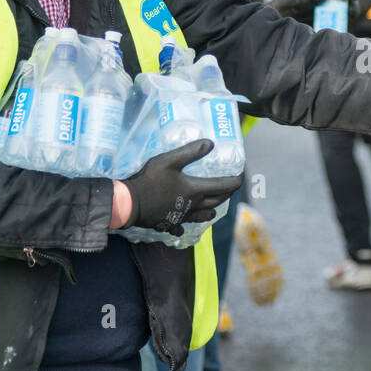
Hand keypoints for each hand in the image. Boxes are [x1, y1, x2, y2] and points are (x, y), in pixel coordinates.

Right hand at [120, 140, 244, 232]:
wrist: (129, 204)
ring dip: (211, 209)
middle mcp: (193, 206)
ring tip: (214, 206)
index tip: (241, 175)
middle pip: (216, 201)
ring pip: (203, 216)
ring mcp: (181, 217)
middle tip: (230, 187)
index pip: (223, 186)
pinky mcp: (169, 224)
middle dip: (227, 194)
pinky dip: (186, 224)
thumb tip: (211, 144)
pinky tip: (184, 224)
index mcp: (195, 190)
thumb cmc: (149, 180)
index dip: (235, 180)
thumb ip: (190, 151)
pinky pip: (182, 226)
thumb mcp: (169, 160)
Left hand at [267, 0, 359, 22]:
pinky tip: (343, 28)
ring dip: (350, 14)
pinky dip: (343, 24)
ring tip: (349, 19)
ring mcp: (327, 9)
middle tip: (352, 11)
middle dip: (351, 3)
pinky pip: (339, 22)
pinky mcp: (326, 21)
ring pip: (344, 10)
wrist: (276, 21)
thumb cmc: (283, 6)